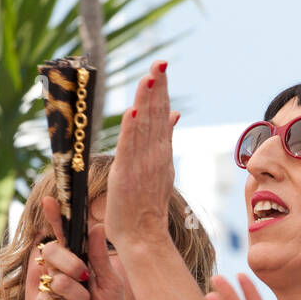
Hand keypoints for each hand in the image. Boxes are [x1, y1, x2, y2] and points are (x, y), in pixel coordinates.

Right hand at [35, 197, 128, 299]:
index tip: (50, 199)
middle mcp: (60, 273)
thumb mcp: (111, 284)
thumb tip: (98, 225)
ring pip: (56, 281)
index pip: (64, 236)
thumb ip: (101, 258)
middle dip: (71, 264)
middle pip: (52, 252)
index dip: (56, 217)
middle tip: (85, 278)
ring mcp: (50, 291)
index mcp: (79, 263)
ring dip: (79, 298)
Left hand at [105, 60, 180, 244]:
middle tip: (159, 63)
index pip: (162, 115)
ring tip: (149, 77)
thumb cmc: (146, 206)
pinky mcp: (126, 174)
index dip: (161, 90)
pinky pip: (129, 147)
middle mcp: (155, 155)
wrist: (143, 237)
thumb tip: (174, 115)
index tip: (161, 67)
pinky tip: (133, 110)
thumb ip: (165, 140)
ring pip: (145, 126)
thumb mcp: (160, 169)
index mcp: (161, 152)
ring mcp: (142, 164)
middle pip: (157, 115)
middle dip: (157, 88)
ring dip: (146, 100)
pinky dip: (132, 128)